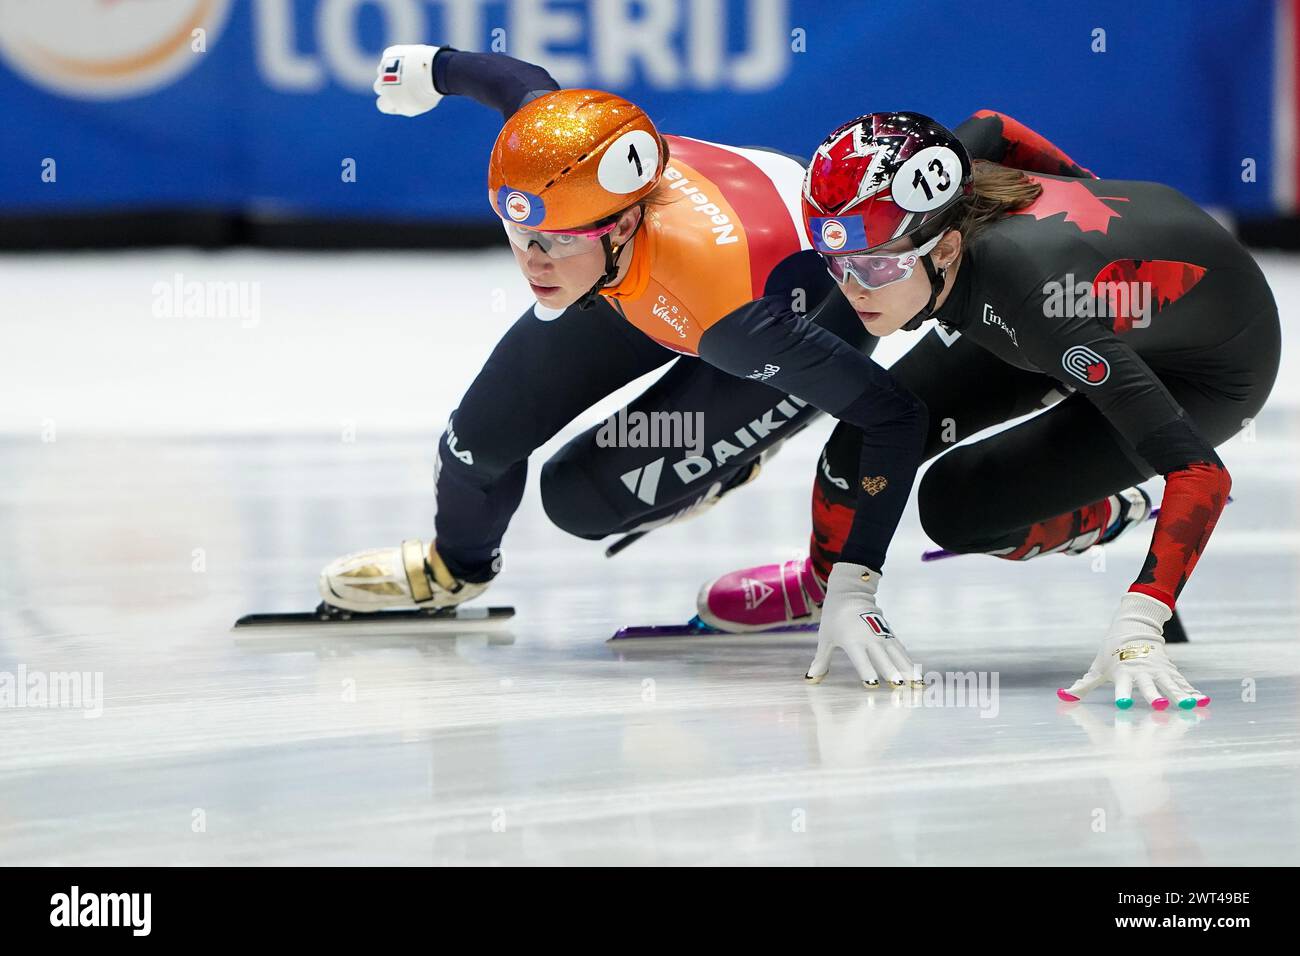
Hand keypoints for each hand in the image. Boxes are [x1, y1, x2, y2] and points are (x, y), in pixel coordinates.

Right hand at [373, 45, 442, 116]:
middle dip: (387, 86)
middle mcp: (382, 84)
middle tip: (402, 84)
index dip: (392, 103)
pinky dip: (395, 59)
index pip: (382, 105)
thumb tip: (396, 105)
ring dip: (389, 72)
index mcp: (389, 100)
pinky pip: (388, 57)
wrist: (434, 70)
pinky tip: (408, 61)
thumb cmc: (429, 91)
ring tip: (407, 71)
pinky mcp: (389, 54)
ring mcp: (384, 68)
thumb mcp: (418, 106)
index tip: (401, 99)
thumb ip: (404, 106)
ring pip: (381, 71)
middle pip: (378, 87)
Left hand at [805, 562, 920, 688]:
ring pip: (897, 655)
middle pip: (883, 658)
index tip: (873, 685)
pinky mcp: (889, 633)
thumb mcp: (825, 638)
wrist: (850, 592)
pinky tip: (916, 674)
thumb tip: (810, 679)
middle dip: (892, 672)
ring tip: (919, 685)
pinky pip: (900, 649)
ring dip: (908, 669)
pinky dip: (908, 661)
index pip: (860, 659)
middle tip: (901, 686)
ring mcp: (882, 635)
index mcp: (852, 641)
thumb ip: (821, 660)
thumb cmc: (833, 618)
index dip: (866, 672)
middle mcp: (870, 639)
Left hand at [1058, 591, 1209, 709]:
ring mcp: (1158, 670)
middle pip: (1149, 686)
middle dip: (1154, 696)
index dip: (1122, 695)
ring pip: (1171, 684)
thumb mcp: (1096, 667)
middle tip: (1160, 707)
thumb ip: (1082, 685)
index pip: (1121, 686)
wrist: (1132, 627)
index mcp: (1122, 673)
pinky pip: (1183, 683)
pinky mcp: (1170, 670)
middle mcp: (1141, 672)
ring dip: (1181, 695)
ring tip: (1191, 706)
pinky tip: (1204, 703)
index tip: (1123, 704)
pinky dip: (1193, 693)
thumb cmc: (1110, 652)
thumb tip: (1062, 697)